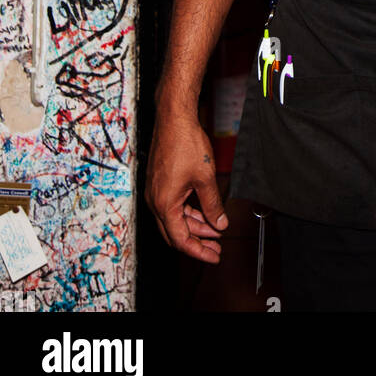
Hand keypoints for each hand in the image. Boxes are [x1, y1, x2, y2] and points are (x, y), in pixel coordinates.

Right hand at [145, 108, 229, 262]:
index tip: (214, 256)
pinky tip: (204, 211)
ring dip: (195, 226)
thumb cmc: (185, 143)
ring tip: (216, 229)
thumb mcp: (205, 177)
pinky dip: (188, 211)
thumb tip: (220, 224)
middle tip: (216, 248)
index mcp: (164, 204)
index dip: (198, 251)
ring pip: (174, 219)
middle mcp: (155, 201)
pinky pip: (172, 205)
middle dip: (197, 242)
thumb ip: (213, 204)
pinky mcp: (159, 183)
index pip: (180, 240)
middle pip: (175, 233)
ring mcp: (155, 192)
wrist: (173, 118)